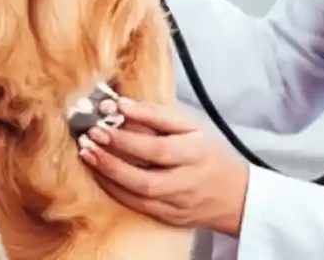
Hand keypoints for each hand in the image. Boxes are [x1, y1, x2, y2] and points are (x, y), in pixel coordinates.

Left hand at [78, 97, 248, 235]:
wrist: (236, 194)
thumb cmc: (211, 153)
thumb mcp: (194, 126)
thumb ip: (159, 115)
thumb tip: (123, 106)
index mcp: (196, 153)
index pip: (158, 147)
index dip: (128, 135)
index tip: (105, 118)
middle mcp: (187, 182)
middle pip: (145, 176)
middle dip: (112, 157)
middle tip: (89, 138)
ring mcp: (178, 204)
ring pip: (138, 194)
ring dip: (108, 173)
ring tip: (88, 154)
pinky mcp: (169, 217)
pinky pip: (137, 206)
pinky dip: (115, 189)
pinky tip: (101, 173)